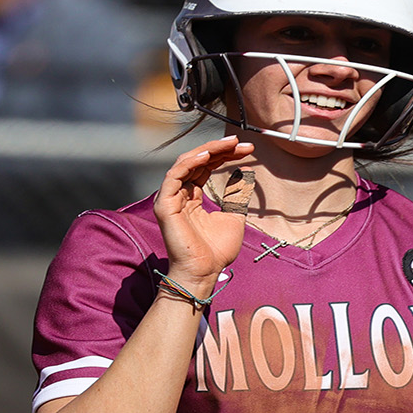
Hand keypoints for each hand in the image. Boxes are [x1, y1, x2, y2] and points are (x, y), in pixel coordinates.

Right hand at [153, 137, 251, 290]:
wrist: (206, 271)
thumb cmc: (216, 250)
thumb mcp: (234, 216)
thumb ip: (236, 195)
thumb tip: (244, 173)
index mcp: (193, 197)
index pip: (207, 167)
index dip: (225, 155)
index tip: (247, 149)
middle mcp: (180, 194)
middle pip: (197, 161)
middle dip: (219, 148)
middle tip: (239, 141)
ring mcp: (171, 199)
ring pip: (185, 163)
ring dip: (207, 150)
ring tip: (227, 144)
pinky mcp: (165, 205)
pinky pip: (174, 176)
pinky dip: (190, 162)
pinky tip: (207, 154)